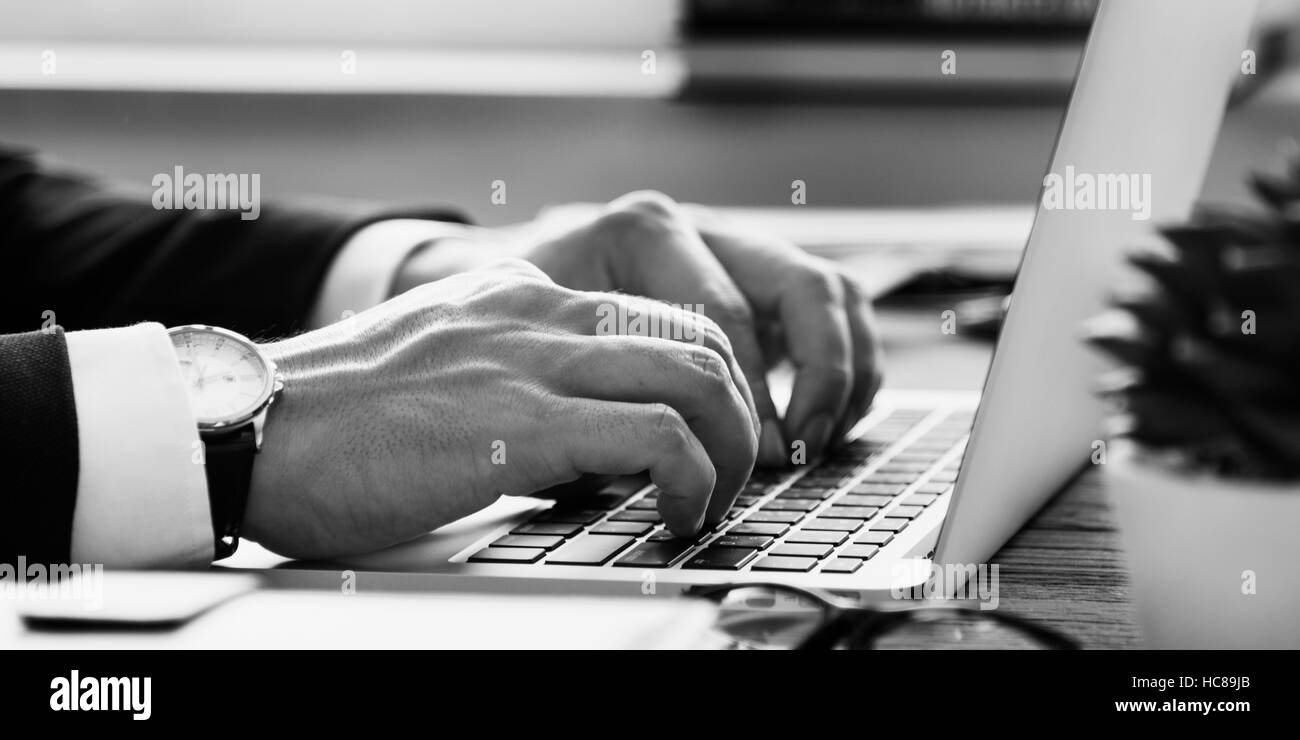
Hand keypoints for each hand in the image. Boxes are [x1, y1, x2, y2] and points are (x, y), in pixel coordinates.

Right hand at [245, 260, 756, 558]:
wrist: (250, 424)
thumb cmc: (333, 419)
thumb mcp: (441, 372)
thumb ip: (511, 381)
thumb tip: (577, 446)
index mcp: (519, 295)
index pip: (656, 316)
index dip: (704, 382)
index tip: (705, 442)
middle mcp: (537, 310)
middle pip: (700, 337)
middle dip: (739, 412)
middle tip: (728, 475)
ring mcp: (532, 358)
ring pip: (700, 375)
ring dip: (731, 448)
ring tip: (711, 501)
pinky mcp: (520, 421)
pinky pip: (659, 436)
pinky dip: (694, 480)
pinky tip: (676, 516)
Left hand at [522, 192, 883, 466]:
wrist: (500, 297)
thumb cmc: (518, 333)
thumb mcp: (541, 358)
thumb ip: (604, 399)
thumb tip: (674, 464)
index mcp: (643, 233)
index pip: (723, 312)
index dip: (748, 395)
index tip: (751, 459)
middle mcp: (699, 229)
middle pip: (802, 285)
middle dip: (818, 375)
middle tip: (801, 446)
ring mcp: (736, 249)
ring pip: (832, 290)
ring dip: (847, 369)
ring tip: (822, 439)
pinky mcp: (761, 283)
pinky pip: (838, 308)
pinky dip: (851, 364)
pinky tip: (828, 423)